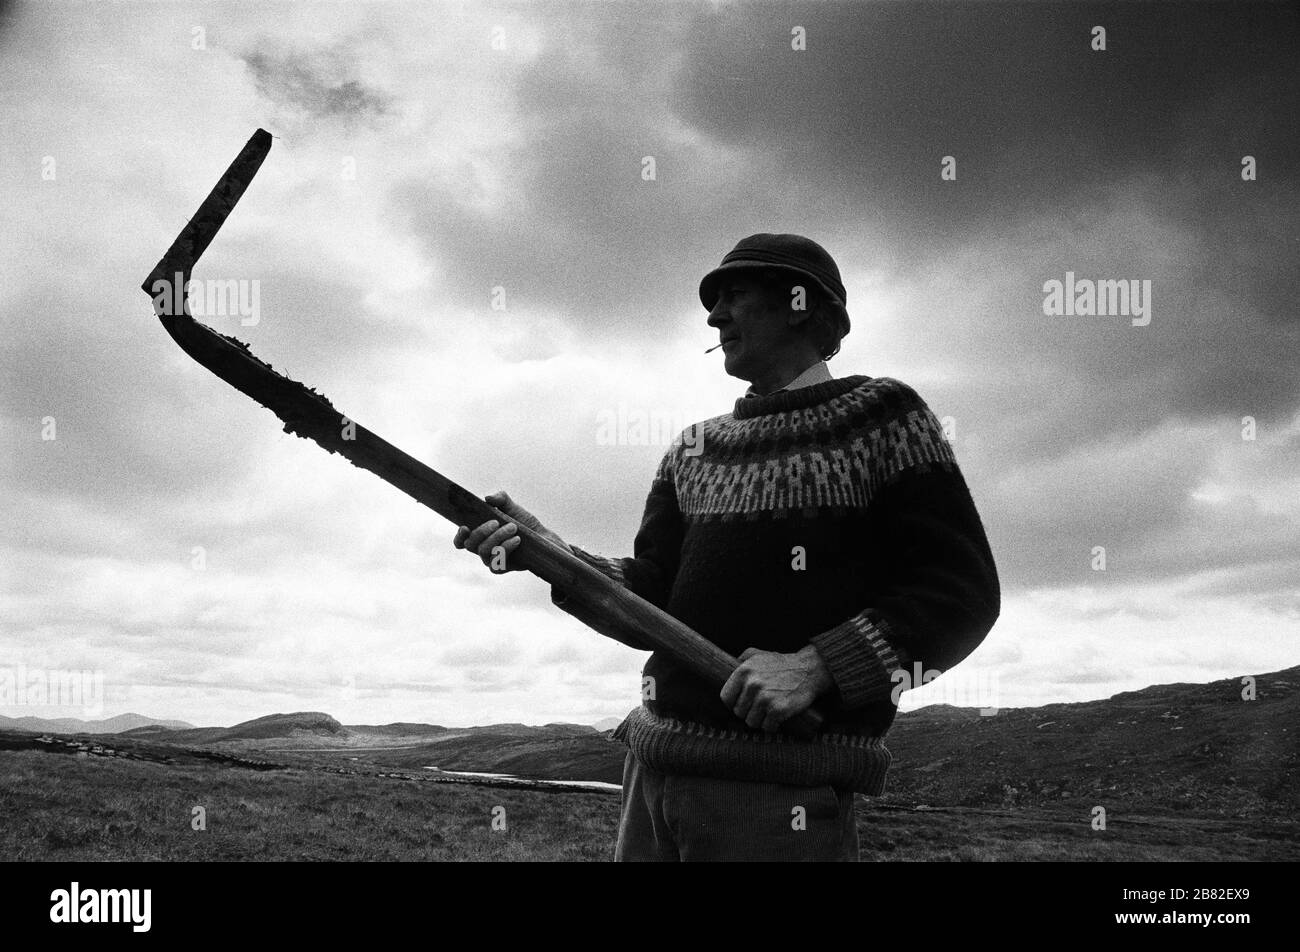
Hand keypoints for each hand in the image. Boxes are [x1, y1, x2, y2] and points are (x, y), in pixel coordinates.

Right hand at [452, 490, 570, 572]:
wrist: (543, 538)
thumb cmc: (524, 523)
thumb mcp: (513, 507)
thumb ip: (500, 499)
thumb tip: (487, 498)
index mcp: (480, 535)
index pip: (461, 541)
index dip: (459, 536)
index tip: (465, 527)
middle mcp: (482, 548)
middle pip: (471, 544)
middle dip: (482, 531)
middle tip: (497, 521)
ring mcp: (491, 559)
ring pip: (483, 551)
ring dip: (498, 537)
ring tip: (513, 528)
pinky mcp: (502, 568)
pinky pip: (497, 562)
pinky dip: (506, 548)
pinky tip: (517, 540)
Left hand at [720, 645, 833, 732]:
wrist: (810, 670)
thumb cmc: (783, 664)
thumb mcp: (759, 654)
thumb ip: (742, 659)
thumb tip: (727, 666)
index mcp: (744, 671)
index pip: (726, 697)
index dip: (733, 703)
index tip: (742, 704)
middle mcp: (752, 684)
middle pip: (739, 712)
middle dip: (748, 712)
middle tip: (760, 708)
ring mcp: (764, 698)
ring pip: (751, 722)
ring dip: (760, 721)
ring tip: (768, 712)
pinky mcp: (778, 710)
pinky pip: (767, 727)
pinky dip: (772, 726)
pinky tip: (777, 719)